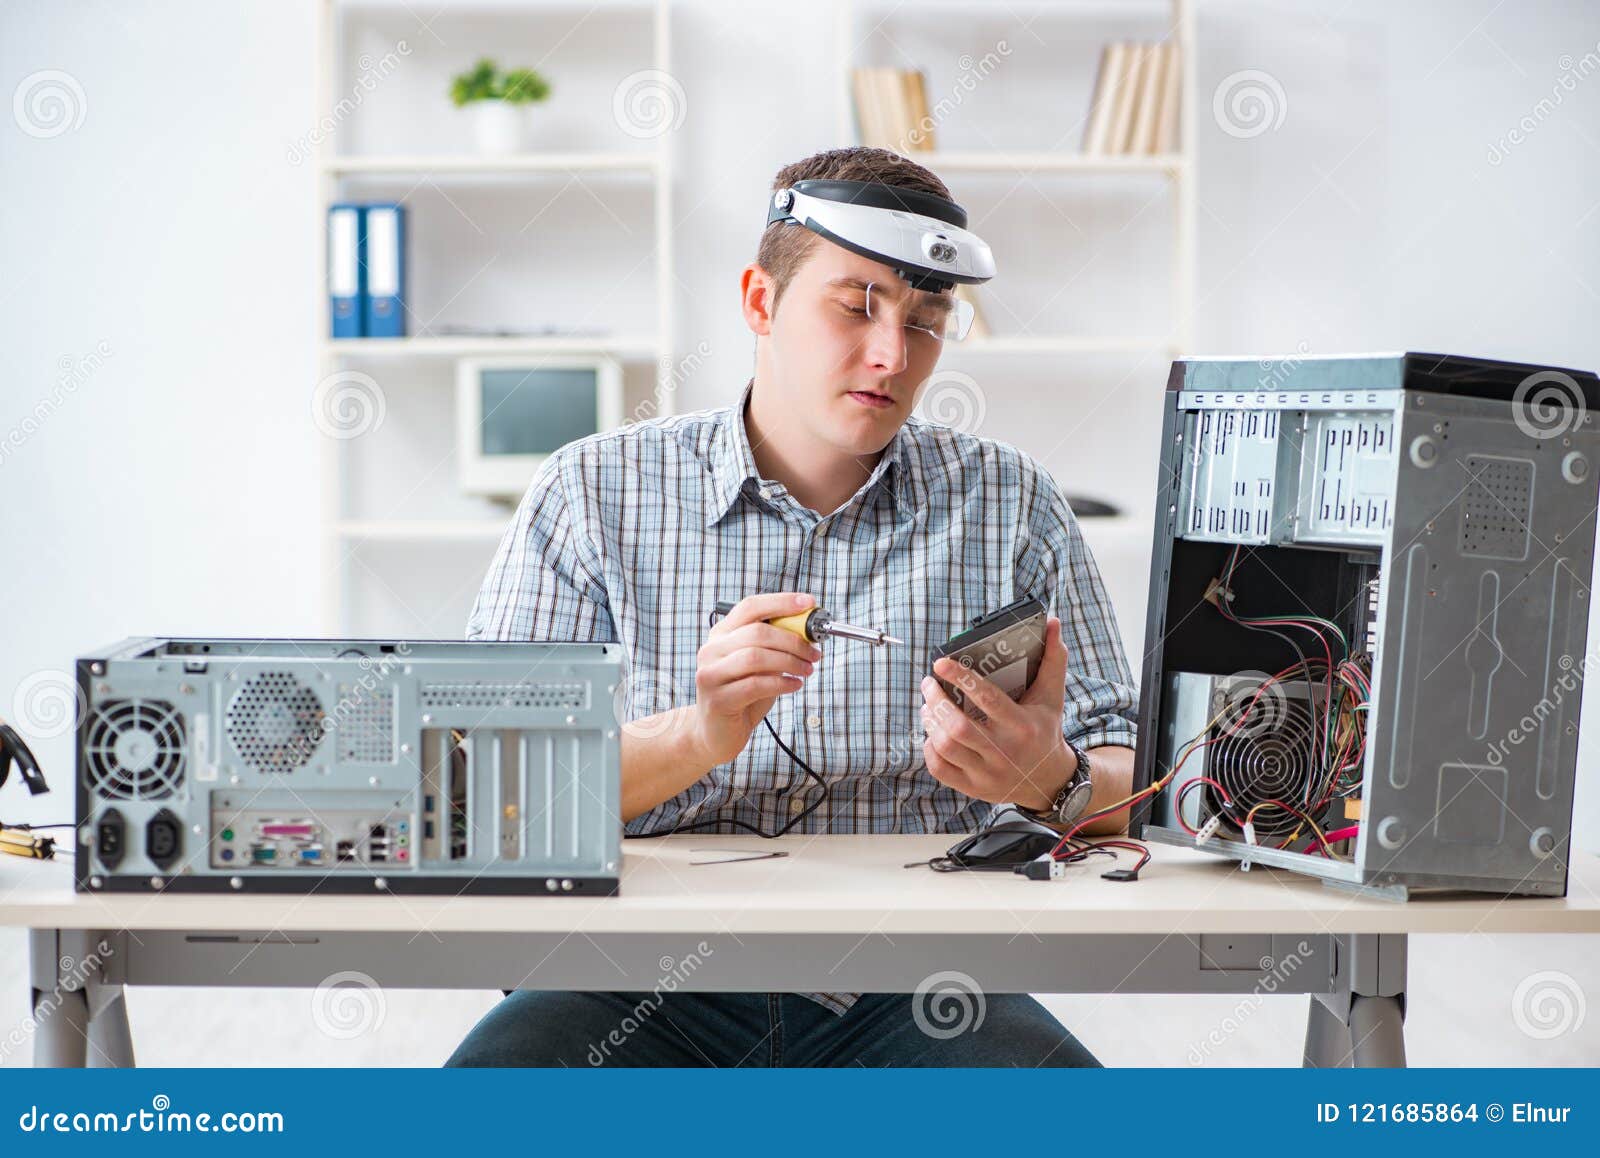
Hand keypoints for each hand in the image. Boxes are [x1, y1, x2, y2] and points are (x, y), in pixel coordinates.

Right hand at [691, 592, 821, 765]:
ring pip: (755, 657)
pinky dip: (782, 683)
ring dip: (790, 661)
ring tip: (807, 670)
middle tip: (814, 652)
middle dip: (793, 640)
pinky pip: (756, 685)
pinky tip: (795, 685)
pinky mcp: (718, 700)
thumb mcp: (759, 665)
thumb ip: (774, 645)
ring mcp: (710, 674)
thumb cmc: (743, 695)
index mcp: (721, 634)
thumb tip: (806, 629)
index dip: (781, 602)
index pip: (750, 607)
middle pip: (757, 632)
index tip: (809, 603)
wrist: (716, 733)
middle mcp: (711, 650)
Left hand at [920, 614, 1074, 808]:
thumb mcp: (1052, 696)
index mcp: (1022, 726)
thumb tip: (1053, 622)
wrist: (1048, 780)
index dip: (961, 678)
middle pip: (957, 727)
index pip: (986, 699)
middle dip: (936, 700)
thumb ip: (1053, 659)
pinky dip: (929, 748)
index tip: (940, 662)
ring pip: (945, 746)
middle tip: (928, 684)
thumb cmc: (1045, 729)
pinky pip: (939, 768)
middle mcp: (1004, 752)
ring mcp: (987, 774)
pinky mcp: (973, 788)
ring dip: (930, 721)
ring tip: (928, 705)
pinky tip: (932, 733)